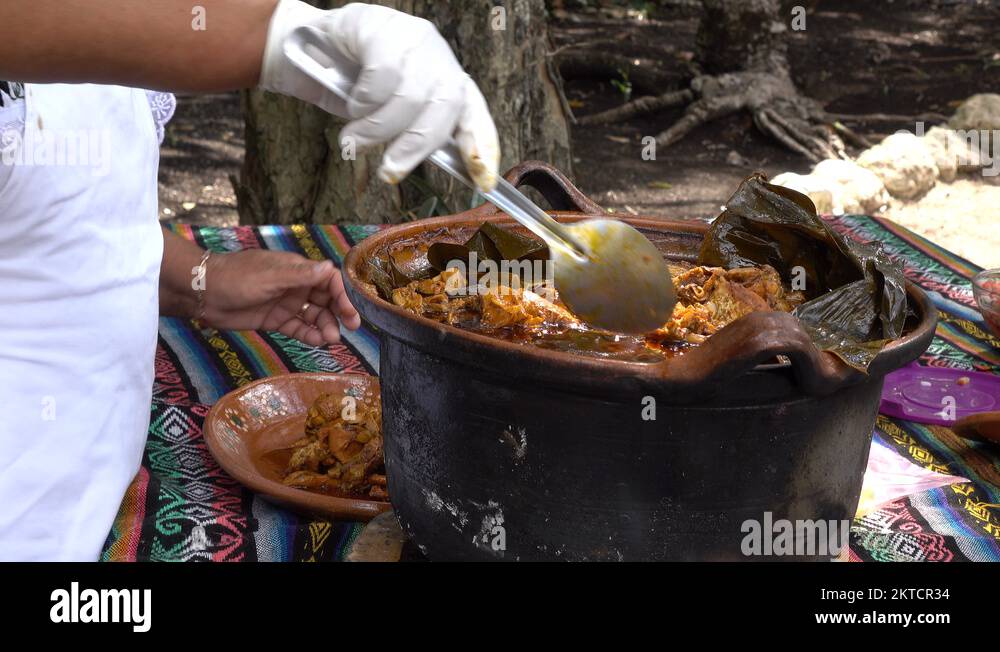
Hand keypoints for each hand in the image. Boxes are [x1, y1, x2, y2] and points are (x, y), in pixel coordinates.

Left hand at [201, 249, 360, 346]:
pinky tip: (317, 341)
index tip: (349, 311)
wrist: (203, 293)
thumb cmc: (236, 278)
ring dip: (324, 326)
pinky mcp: (275, 320)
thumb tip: (329, 268)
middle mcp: (295, 285)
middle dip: (338, 313)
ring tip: (330, 339)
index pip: (328, 280)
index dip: (342, 295)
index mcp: (297, 269)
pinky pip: (298, 328)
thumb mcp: (270, 276)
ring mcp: (285, 303)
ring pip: (314, 315)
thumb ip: (300, 276)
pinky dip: (308, 334)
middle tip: (350, 328)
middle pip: (326, 299)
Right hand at [259, 1, 499, 190]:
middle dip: (417, 145)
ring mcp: (411, 37)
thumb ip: (409, 134)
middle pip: (446, 104)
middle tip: (389, 170)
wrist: (303, 46)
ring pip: (410, 95)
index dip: (482, 145)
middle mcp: (436, 55)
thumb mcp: (386, 115)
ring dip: (377, 129)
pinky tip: (351, 102)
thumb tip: (415, 164)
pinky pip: (381, 76)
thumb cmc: (351, 85)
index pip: (474, 112)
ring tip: (354, 139)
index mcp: (445, 78)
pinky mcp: (382, 26)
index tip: (482, 178)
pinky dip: (362, 101)